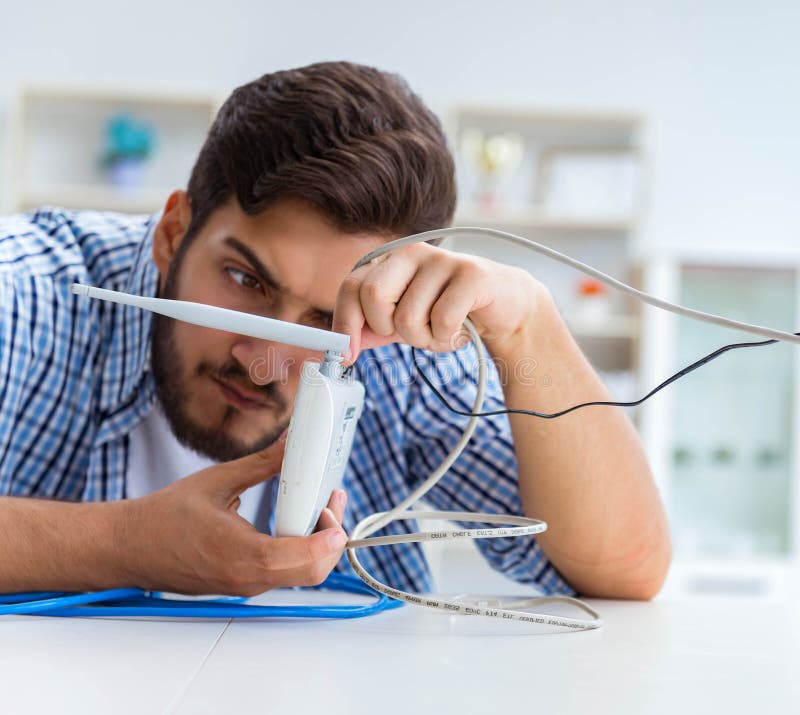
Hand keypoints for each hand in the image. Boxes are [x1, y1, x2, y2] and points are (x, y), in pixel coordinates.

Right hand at [122, 437, 348, 595]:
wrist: (129, 546)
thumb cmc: (164, 517)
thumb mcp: (218, 480)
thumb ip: (262, 464)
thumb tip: (291, 443)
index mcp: (243, 556)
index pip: (304, 558)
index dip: (330, 536)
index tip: (335, 506)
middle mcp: (248, 579)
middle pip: (312, 573)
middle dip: (332, 540)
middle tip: (332, 503)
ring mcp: (245, 586)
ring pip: (299, 575)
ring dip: (318, 544)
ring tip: (318, 507)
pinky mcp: (241, 584)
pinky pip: (282, 573)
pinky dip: (299, 550)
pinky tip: (296, 521)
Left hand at [333, 242, 546, 362]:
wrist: (503, 307)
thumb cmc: (447, 312)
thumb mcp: (402, 323)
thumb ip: (370, 330)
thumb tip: (338, 348)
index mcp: (387, 260)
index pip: (350, 288)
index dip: (345, 326)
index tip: (347, 357)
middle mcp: (410, 252)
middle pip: (374, 299)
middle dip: (391, 330)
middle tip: (415, 332)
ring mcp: (441, 259)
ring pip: (409, 318)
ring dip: (425, 339)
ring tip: (443, 330)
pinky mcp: (470, 272)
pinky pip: (441, 320)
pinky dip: (447, 338)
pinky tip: (460, 329)